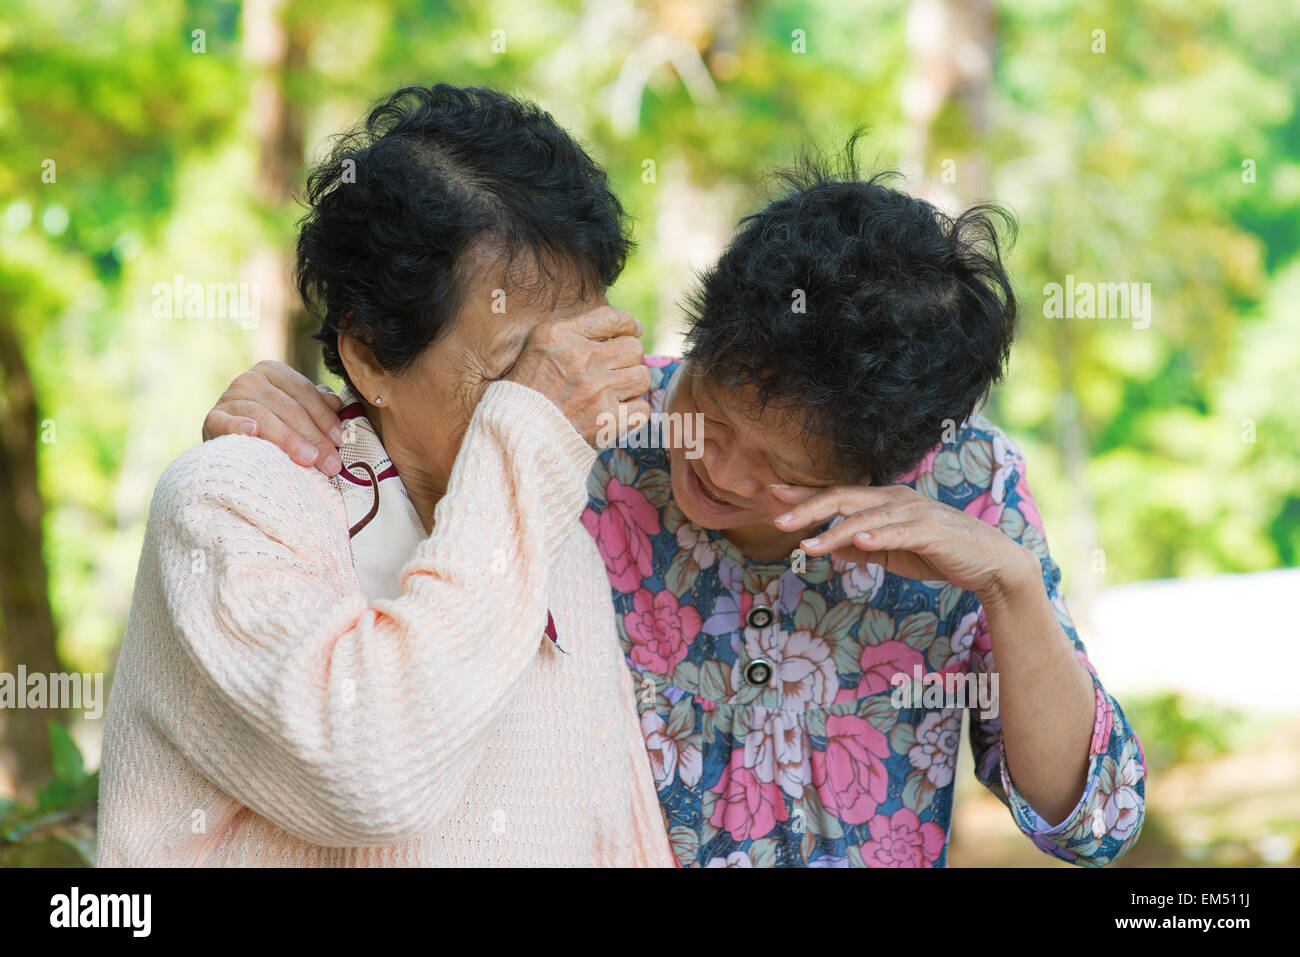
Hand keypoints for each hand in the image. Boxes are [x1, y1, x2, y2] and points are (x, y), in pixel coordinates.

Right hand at [202, 360, 345, 475]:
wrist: (230, 444)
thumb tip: (337, 405)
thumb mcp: (294, 411)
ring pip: (265, 416)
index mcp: (273, 371)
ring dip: (289, 439)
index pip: (304, 392)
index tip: (342, 440)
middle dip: (314, 436)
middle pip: (289, 407)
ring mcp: (228, 397)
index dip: (325, 416)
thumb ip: (315, 405)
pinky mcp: (212, 418)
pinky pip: (226, 422)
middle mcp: (249, 379)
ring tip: (309, 459)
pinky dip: (239, 426)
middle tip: (331, 462)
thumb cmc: (272, 426)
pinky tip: (253, 433)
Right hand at [505, 306, 651, 446]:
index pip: (611, 318)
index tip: (633, 331)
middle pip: (633, 348)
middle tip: (613, 371)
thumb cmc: (531, 389)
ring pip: (642, 376)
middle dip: (628, 359)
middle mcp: (579, 359)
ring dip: (632, 385)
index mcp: (559, 336)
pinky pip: (642, 409)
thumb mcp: (541, 346)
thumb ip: (579, 330)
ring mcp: (596, 390)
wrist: (518, 435)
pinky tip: (615, 413)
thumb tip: (637, 328)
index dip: (628, 324)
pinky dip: (633, 413)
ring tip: (614, 393)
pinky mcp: (607, 420)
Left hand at [771, 483, 1039, 604]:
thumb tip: (827, 546)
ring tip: (807, 542)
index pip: (837, 493)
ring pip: (866, 517)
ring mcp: (914, 512)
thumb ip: (861, 547)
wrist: (990, 564)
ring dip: (834, 529)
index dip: (804, 493)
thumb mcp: (891, 552)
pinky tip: (855, 541)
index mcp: (884, 500)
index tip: (771, 493)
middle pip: (844, 497)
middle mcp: (896, 499)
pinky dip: (875, 535)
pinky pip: (898, 532)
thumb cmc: (939, 553)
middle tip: (777, 518)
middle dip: (808, 506)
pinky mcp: (931, 530)